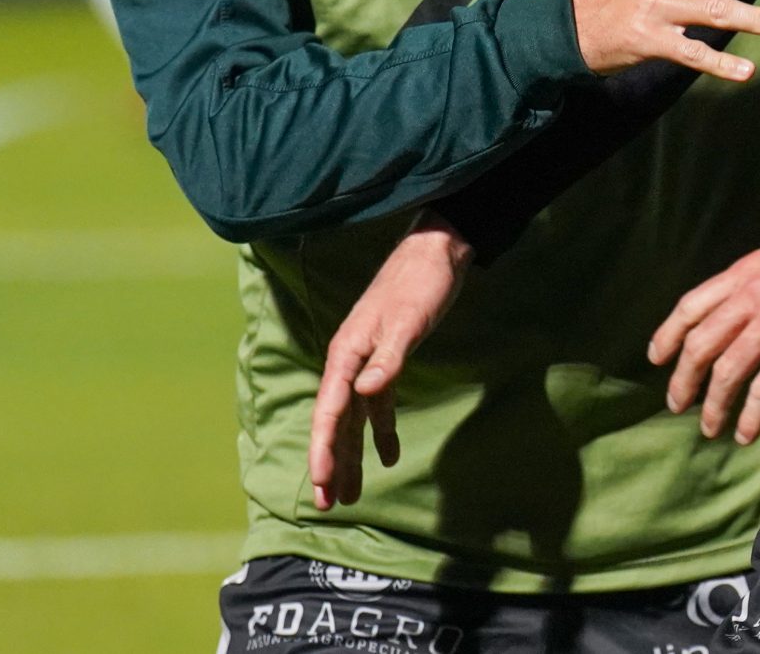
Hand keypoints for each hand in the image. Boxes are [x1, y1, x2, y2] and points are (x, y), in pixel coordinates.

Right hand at [308, 217, 471, 510]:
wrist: (438, 253)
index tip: (321, 481)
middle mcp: (350, 362)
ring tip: (350, 497)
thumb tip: (365, 392)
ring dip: (352, 455)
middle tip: (327, 506)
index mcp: (347, 353)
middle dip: (330, 463)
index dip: (323, 448)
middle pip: (335, 422)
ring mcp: (367, 364)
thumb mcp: (409, 321)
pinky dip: (382, 432)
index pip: (329, 411)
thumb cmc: (421, 283)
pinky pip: (378, 406)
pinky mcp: (388, 362)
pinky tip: (388, 458)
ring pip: (354, 420)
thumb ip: (388, 358)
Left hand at [648, 210, 759, 445]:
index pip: (691, 305)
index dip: (668, 334)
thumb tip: (744, 309)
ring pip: (727, 371)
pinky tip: (745, 433)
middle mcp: (752, 294)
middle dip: (683, 379)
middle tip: (677, 404)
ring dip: (713, 406)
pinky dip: (750, 416)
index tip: (658, 358)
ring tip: (709, 429)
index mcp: (747, 270)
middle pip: (701, 343)